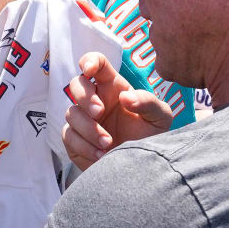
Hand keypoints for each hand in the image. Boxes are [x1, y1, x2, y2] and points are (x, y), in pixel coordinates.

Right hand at [61, 52, 172, 170]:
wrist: (141, 167)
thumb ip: (148, 102)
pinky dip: (84, 145)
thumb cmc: (151, 137)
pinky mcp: (74, 139)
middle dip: (85, 97)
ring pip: (71, 113)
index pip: (97, 63)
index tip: (88, 70)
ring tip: (108, 143)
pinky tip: (101, 155)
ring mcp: (83, 119)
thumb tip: (125, 97)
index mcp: (114, 87)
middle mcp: (95, 99)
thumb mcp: (160, 118)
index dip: (89, 60)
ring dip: (88, 128)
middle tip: (99, 112)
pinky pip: (68, 135)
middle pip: (76, 84)